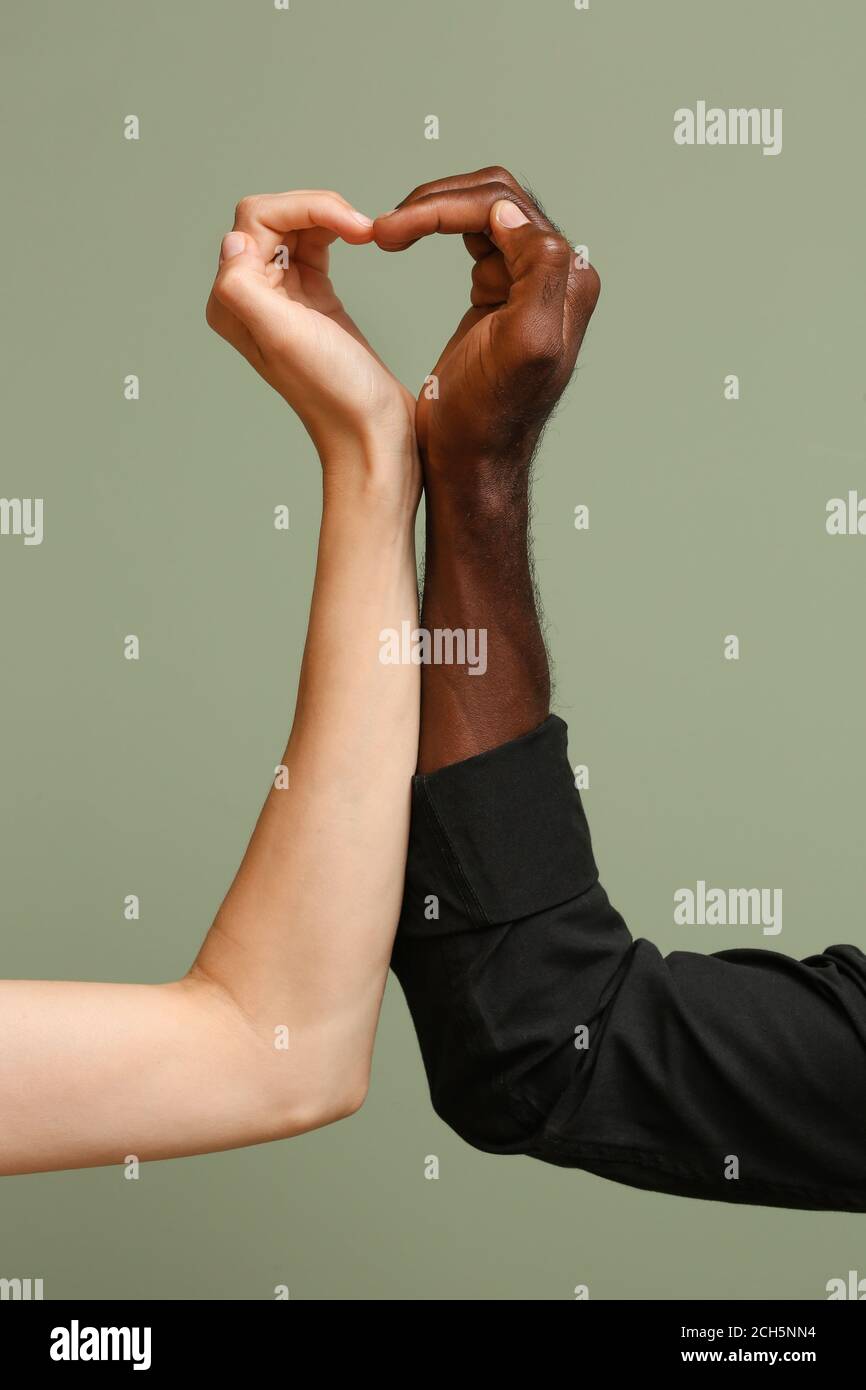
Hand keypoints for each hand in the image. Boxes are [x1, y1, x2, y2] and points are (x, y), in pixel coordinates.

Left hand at [206, 190, 417, 475]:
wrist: (371, 432)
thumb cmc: (332, 391)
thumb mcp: (282, 336)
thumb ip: (242, 286)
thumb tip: (235, 240)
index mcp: (232, 300)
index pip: (255, 220)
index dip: (302, 209)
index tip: (351, 227)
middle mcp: (250, 296)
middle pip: (275, 217)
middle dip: (318, 210)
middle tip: (361, 227)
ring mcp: (283, 297)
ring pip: (297, 227)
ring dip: (330, 219)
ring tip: (365, 232)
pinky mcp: (314, 300)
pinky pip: (316, 245)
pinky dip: (337, 232)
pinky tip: (362, 240)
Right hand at [373, 167, 599, 481]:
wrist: (470, 461)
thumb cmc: (486, 416)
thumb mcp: (524, 345)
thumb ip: (538, 272)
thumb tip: (510, 213)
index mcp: (567, 280)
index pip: (506, 208)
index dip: (445, 209)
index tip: (392, 232)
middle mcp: (556, 273)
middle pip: (496, 198)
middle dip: (436, 203)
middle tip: (386, 228)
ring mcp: (526, 280)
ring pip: (481, 209)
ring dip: (432, 211)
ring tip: (388, 232)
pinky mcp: (498, 291)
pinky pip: (472, 234)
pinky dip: (436, 228)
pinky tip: (404, 241)